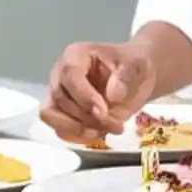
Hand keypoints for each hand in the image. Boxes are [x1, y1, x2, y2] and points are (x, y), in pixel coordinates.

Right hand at [40, 41, 156, 144]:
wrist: (136, 79)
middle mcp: (61, 74)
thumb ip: (126, 78)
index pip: (70, 75)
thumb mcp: (138, 66)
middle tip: (116, 125)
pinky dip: (77, 136)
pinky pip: (59, 129)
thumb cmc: (133, 67)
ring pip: (53, 116)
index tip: (104, 112)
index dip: (84, 96)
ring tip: (105, 131)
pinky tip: (99, 134)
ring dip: (79, 129)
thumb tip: (113, 96)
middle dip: (88, 117)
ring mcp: (58, 95)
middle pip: (61, 99)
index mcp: (76, 55)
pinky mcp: (61, 114)